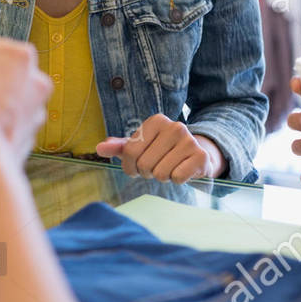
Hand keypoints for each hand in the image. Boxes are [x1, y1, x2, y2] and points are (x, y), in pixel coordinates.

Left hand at [95, 113, 222, 182]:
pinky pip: (178, 177)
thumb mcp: (139, 146)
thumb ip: (119, 147)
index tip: (137, 166)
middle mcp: (174, 126)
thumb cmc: (161, 151)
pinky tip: (181, 171)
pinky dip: (177, 180)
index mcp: (156, 121)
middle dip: (147, 172)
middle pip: (145, 164)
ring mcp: (189, 140)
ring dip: (162, 177)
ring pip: (161, 173)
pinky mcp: (201, 156)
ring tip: (169, 168)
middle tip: (156, 167)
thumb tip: (99, 148)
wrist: (194, 156)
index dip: (130, 166)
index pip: (130, 151)